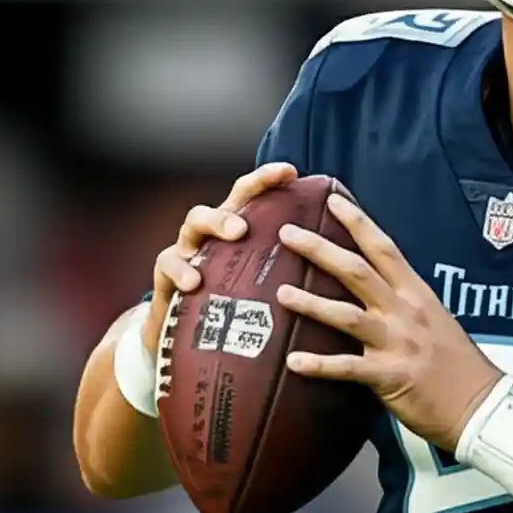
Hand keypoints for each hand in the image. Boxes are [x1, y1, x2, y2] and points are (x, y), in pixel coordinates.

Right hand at [143, 162, 298, 350]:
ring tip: (228, 240)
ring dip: (212, 227)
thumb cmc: (240, 307)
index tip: (291, 171)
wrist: (194, 340)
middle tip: (244, 225)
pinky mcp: (167, 278)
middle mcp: (214, 234)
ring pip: (193, 225)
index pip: (253, 196)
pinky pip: (168, 264)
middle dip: (235, 204)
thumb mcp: (268, 284)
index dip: (268, 179)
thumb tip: (345, 261)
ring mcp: (188, 251)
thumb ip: (297, 268)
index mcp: (241, 229)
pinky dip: (180, 270)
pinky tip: (194, 283)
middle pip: (222, 204)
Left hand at [277, 193, 503, 452]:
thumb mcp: (435, 321)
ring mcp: (397, 342)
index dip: (358, 222)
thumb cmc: (458, 365)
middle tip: (287, 234)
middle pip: (357, 271)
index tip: (333, 200)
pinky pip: (347, 368)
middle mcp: (405, 311)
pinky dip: (319, 364)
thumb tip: (377, 292)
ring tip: (281, 293)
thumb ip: (406, 305)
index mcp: (417, 294)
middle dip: (320, 249)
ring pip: (347, 315)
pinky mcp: (389, 376)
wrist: (481, 403)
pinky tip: (293, 361)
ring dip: (311, 303)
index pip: (384, 249)